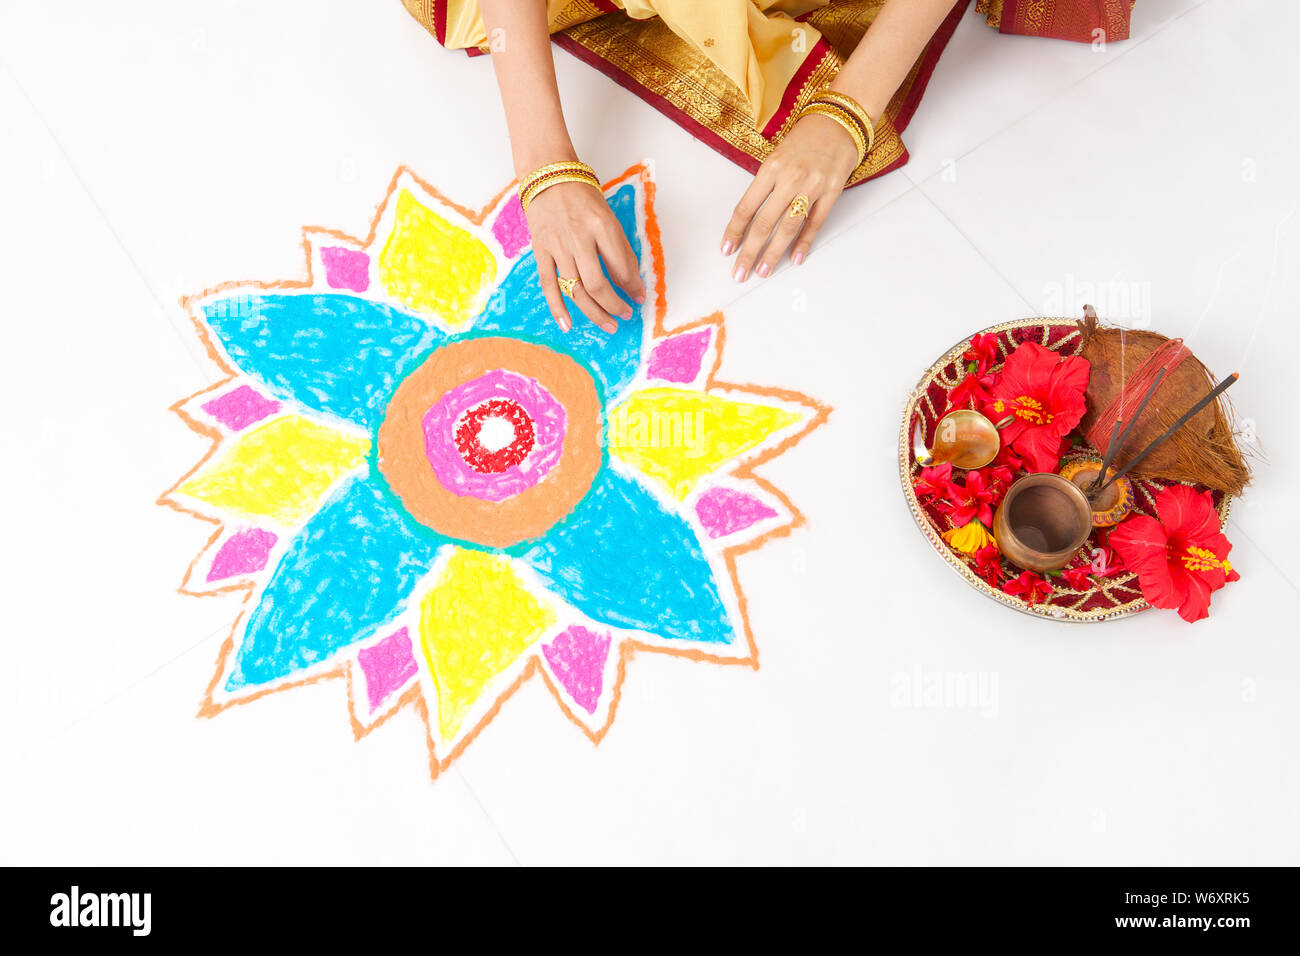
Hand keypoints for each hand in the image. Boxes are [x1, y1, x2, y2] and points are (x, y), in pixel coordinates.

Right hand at [525, 182, 645, 332]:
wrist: (548, 177)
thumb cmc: (583, 198)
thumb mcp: (608, 217)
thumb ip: (621, 250)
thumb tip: (634, 286)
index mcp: (601, 226)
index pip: (620, 267)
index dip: (632, 287)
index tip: (638, 299)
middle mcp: (579, 237)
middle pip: (598, 284)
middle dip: (614, 305)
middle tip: (624, 315)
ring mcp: (558, 246)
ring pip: (576, 289)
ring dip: (594, 312)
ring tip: (608, 324)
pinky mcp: (541, 251)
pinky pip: (549, 284)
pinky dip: (558, 308)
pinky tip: (568, 325)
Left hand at [721, 112, 859, 279]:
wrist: (839, 120)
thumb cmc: (805, 138)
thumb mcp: (776, 155)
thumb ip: (765, 184)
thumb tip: (751, 217)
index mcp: (770, 168)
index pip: (746, 207)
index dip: (734, 232)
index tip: (726, 250)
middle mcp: (789, 178)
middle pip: (764, 223)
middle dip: (749, 252)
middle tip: (740, 273)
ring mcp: (812, 186)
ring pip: (788, 227)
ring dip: (774, 253)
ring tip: (763, 271)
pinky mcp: (832, 192)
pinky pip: (815, 223)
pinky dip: (804, 243)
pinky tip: (795, 259)